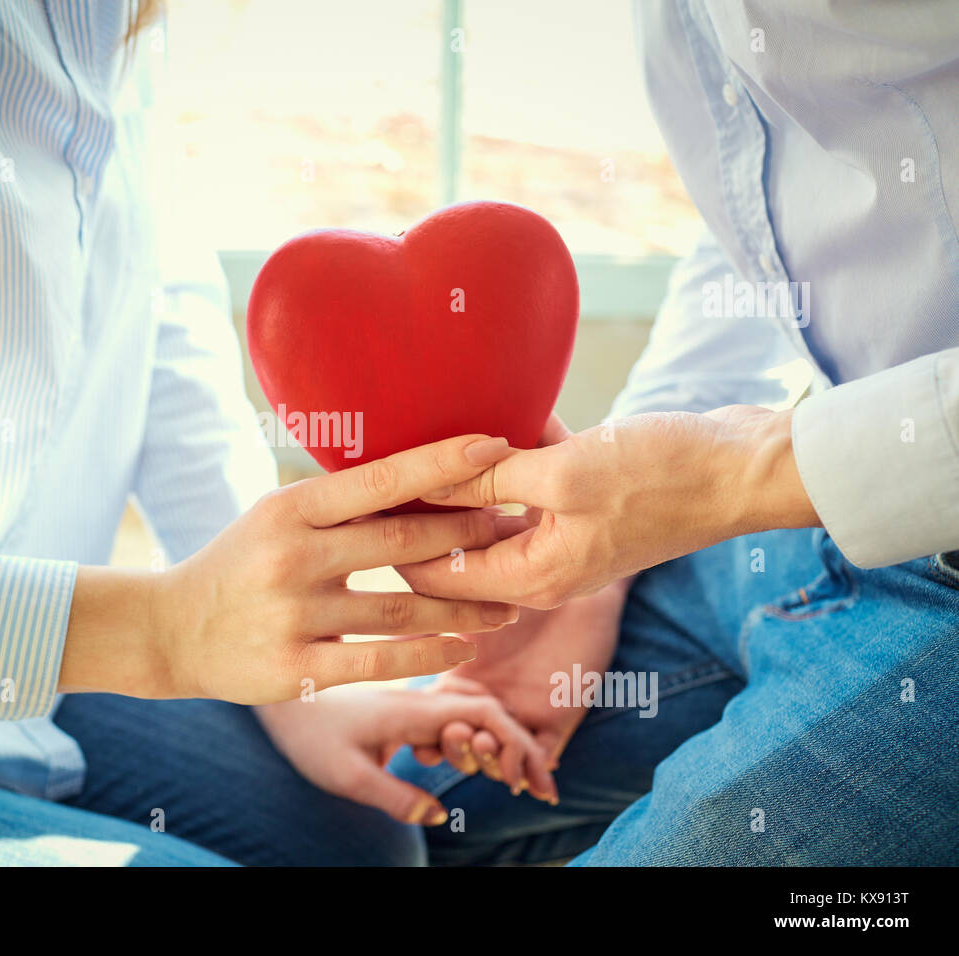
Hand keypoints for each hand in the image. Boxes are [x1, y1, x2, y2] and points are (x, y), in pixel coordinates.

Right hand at [60, 434, 523, 703]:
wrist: (170, 630)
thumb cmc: (238, 563)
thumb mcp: (275, 516)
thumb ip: (337, 504)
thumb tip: (419, 475)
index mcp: (291, 508)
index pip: (381, 478)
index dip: (443, 462)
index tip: (496, 445)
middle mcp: (294, 557)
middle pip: (403, 541)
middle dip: (469, 534)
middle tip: (518, 527)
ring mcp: (295, 615)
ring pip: (401, 607)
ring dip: (464, 606)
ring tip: (510, 604)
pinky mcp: (296, 669)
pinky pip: (380, 661)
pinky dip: (429, 652)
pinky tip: (464, 646)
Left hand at [256, 687, 556, 823]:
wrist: (278, 704)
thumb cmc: (307, 737)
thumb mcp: (346, 776)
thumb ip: (393, 795)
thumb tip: (439, 815)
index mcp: (410, 709)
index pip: (481, 717)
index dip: (515, 747)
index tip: (532, 784)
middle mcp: (417, 698)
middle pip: (488, 711)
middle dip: (521, 746)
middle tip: (542, 789)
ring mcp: (412, 702)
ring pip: (473, 711)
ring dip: (500, 741)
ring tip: (517, 779)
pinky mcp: (404, 710)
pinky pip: (452, 716)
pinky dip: (476, 737)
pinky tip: (477, 762)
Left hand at [401, 407, 818, 607]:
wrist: (746, 465)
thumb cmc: (664, 475)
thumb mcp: (564, 474)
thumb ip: (490, 479)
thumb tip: (422, 478)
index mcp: (533, 577)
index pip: (435, 576)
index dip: (396, 539)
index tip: (364, 494)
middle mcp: (543, 564)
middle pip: (458, 540)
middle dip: (423, 502)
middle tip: (380, 452)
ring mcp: (563, 532)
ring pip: (491, 504)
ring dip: (465, 469)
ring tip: (421, 423)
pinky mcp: (582, 499)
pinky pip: (528, 477)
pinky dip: (511, 447)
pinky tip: (493, 403)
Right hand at [406, 580, 629, 785]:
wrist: (569, 577)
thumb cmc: (514, 582)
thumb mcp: (463, 600)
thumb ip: (427, 612)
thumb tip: (385, 611)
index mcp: (459, 682)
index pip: (434, 724)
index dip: (425, 739)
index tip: (419, 742)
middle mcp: (486, 703)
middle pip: (464, 748)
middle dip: (456, 752)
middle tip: (457, 733)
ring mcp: (519, 713)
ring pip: (499, 759)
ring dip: (488, 764)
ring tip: (485, 743)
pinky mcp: (556, 718)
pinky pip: (541, 757)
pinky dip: (531, 773)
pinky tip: (522, 778)